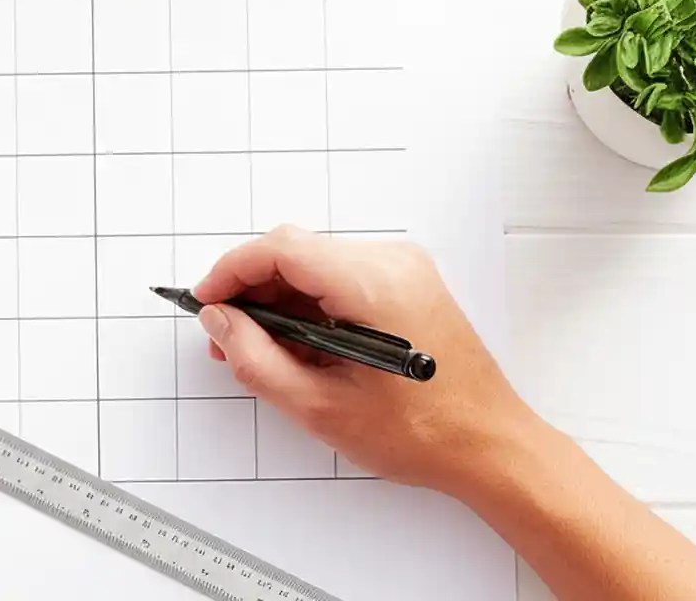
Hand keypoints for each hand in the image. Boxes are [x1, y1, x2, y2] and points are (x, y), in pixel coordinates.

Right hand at [192, 226, 534, 494]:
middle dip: (251, 290)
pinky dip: (309, 305)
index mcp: (373, 284)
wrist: (490, 445)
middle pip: (295, 251)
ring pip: (314, 264)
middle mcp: (392, 262)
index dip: (231, 271)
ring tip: (260, 352)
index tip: (205, 301)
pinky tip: (298, 348)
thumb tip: (220, 321)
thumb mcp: (320, 406)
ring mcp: (404, 269)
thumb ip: (255, 358)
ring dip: (278, 300)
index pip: (280, 248)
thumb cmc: (424, 433)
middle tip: (226, 337)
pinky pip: (340, 277)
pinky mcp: (407, 283)